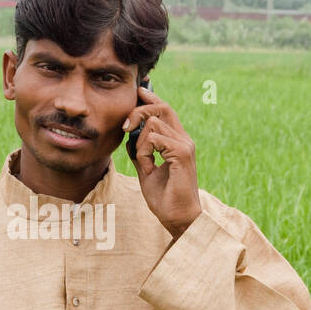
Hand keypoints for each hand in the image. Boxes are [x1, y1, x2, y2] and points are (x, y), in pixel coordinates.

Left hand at [124, 85, 201, 239]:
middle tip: (125, 127)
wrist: (177, 218)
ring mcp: (185, 145)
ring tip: (143, 162)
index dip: (151, 98)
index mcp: (178, 141)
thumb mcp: (146, 170)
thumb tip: (130, 135)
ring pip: (153, 123)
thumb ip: (140, 151)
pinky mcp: (182, 154)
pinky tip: (147, 166)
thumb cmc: (164, 198)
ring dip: (139, 142)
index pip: (165, 110)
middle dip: (139, 111)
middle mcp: (184, 139)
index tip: (139, 91)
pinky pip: (154, 139)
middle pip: (162, 107)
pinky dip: (144, 151)